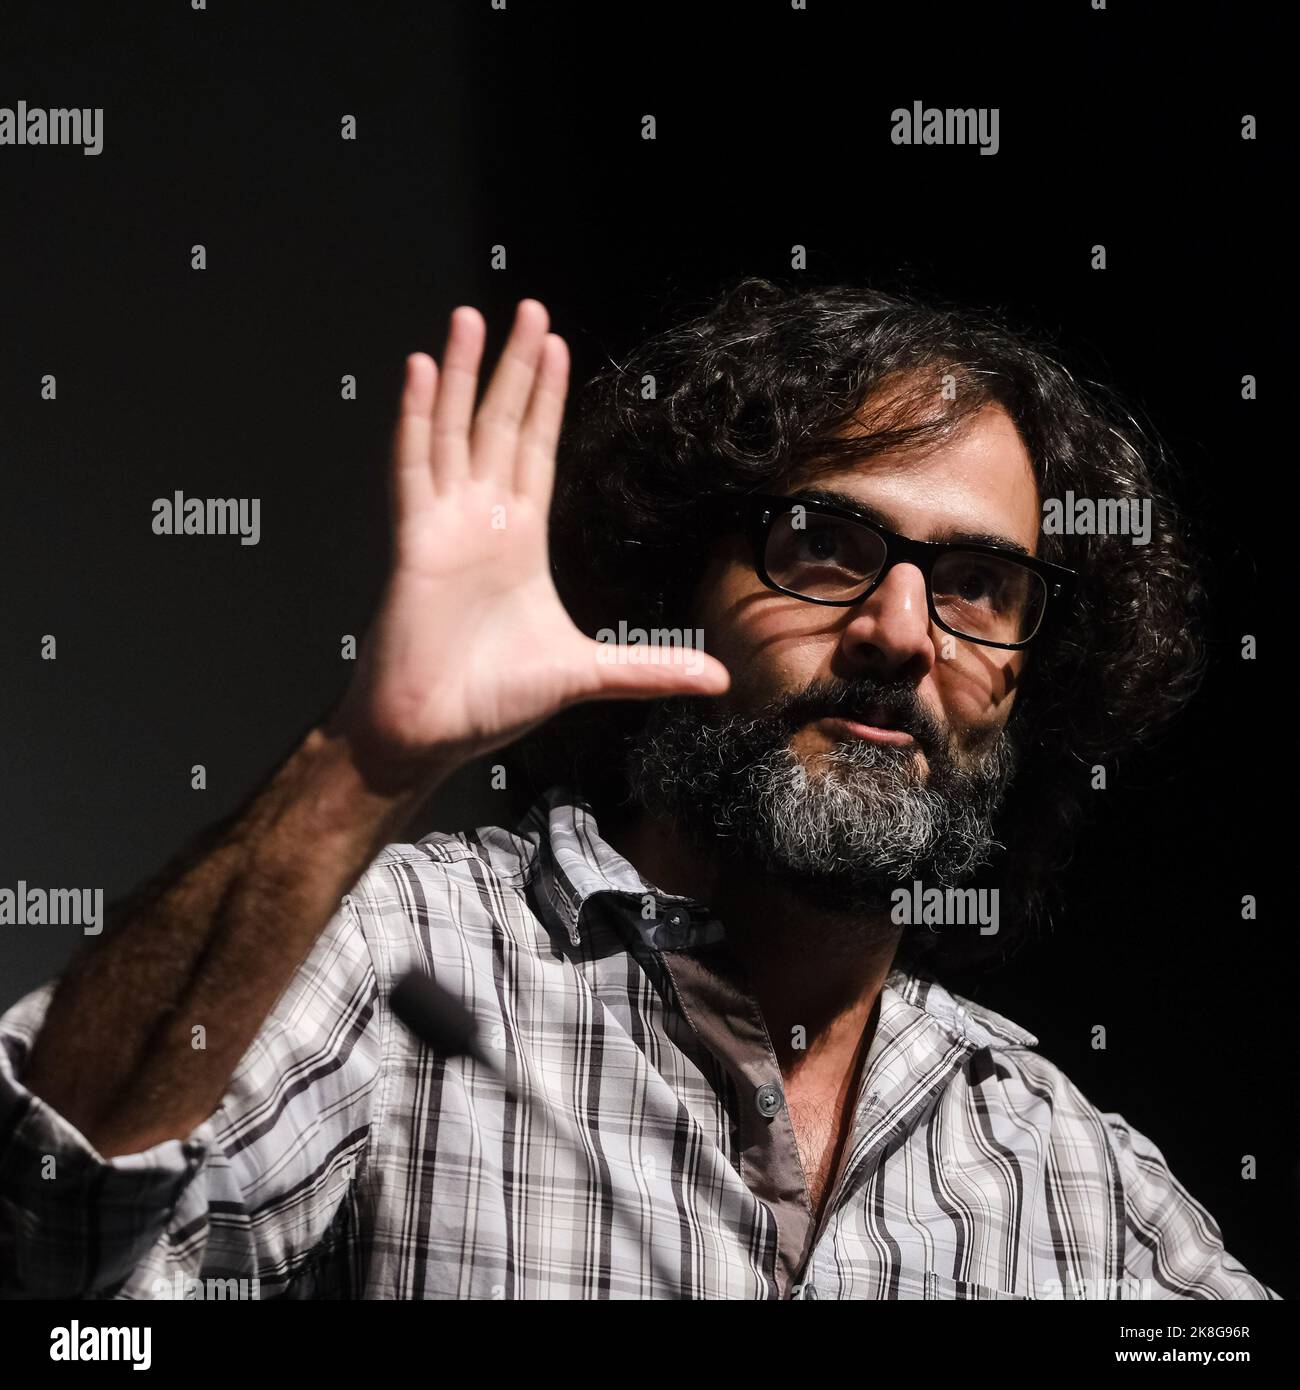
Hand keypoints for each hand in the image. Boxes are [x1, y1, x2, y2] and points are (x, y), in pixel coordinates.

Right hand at [331, 298, 728, 789]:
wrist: (431, 733)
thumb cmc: (490, 702)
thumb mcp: (587, 674)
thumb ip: (648, 668)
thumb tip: (717, 680)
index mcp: (518, 542)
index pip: (535, 452)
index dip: (545, 399)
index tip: (556, 349)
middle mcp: (481, 522)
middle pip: (499, 425)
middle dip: (515, 366)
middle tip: (528, 309)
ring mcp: (443, 525)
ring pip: (454, 430)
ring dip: (463, 374)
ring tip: (472, 317)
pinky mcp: (413, 541)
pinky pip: (413, 466)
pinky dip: (416, 418)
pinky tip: (422, 369)